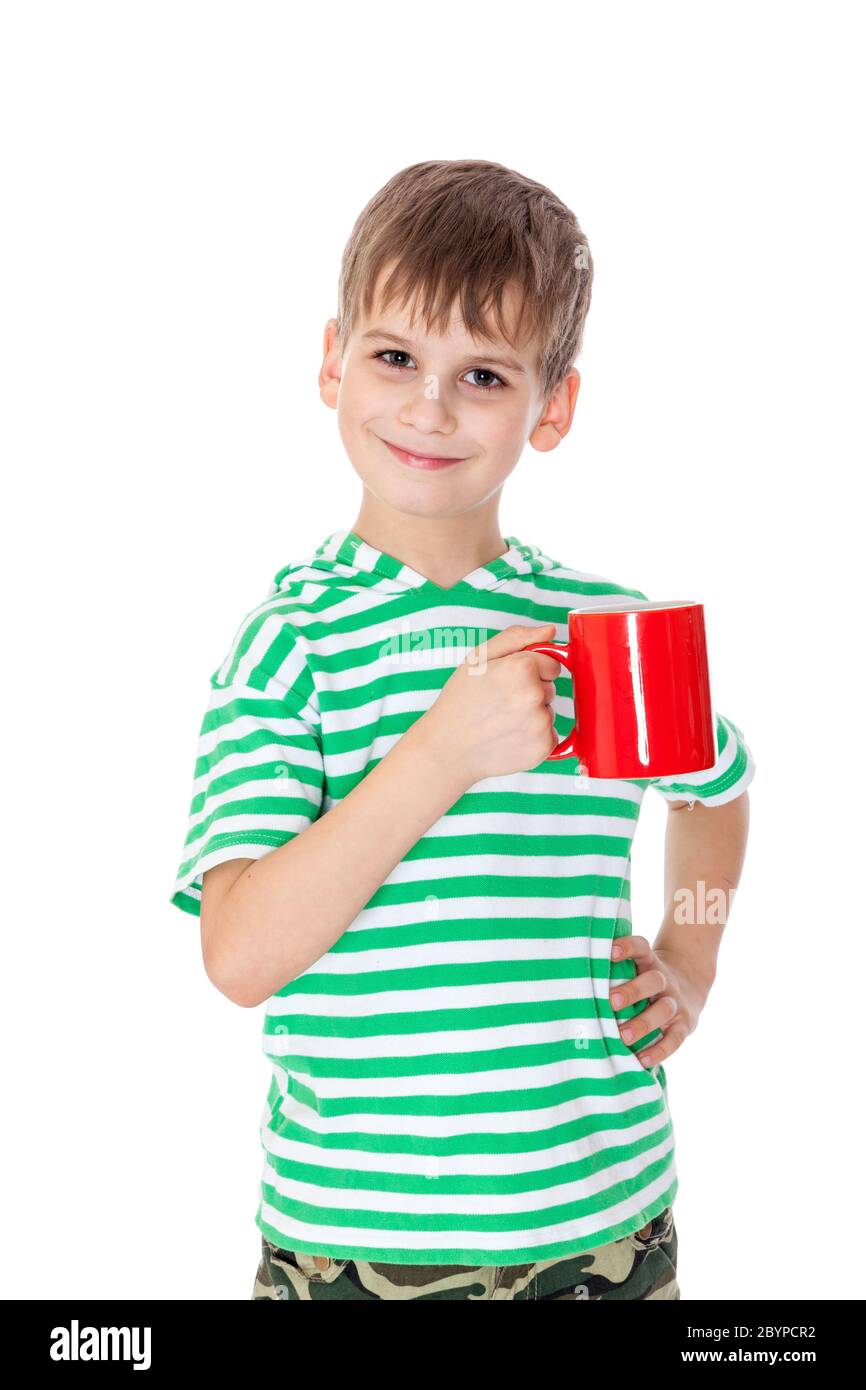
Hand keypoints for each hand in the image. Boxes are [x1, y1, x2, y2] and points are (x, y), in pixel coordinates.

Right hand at [419, 622, 563, 788]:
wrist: (446, 748)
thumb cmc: (459, 701)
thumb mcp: (478, 658)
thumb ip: (517, 637)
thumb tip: (550, 631)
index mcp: (521, 667)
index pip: (551, 664)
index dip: (530, 671)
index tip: (507, 681)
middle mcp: (535, 695)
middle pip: (550, 689)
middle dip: (530, 692)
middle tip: (499, 703)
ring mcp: (540, 724)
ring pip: (548, 712)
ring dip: (531, 716)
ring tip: (500, 722)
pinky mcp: (543, 748)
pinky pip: (549, 736)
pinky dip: (533, 738)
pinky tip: (508, 737)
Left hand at [609, 938, 711, 1067]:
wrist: (689, 987)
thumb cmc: (644, 980)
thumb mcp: (636, 968)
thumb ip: (613, 971)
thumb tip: (572, 978)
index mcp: (649, 962)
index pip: (641, 947)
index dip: (628, 947)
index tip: (611, 952)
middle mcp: (664, 980)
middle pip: (653, 980)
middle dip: (633, 991)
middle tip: (611, 1001)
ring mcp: (676, 1003)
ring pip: (663, 1010)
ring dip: (643, 1023)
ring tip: (622, 1036)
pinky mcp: (684, 1026)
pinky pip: (674, 1039)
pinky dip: (659, 1051)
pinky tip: (642, 1060)